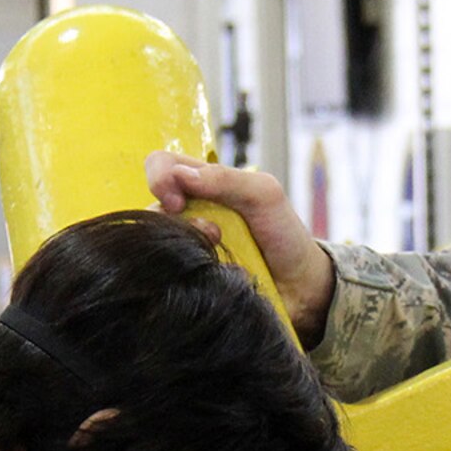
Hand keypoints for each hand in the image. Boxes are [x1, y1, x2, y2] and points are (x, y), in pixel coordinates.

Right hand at [145, 152, 335, 344]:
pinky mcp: (186, 275)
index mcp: (203, 183)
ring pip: (153, 239)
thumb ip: (225, 178)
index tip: (177, 200)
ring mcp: (185, 244)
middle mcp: (187, 212)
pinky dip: (184, 269)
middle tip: (211, 231)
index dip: (160, 177)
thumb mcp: (264, 195)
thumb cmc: (284, 234)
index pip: (161, 165)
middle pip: (150, 206)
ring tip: (217, 251)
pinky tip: (212, 272)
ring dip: (184, 243)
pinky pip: (166, 269)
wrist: (300, 286)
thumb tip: (179, 175)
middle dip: (173, 217)